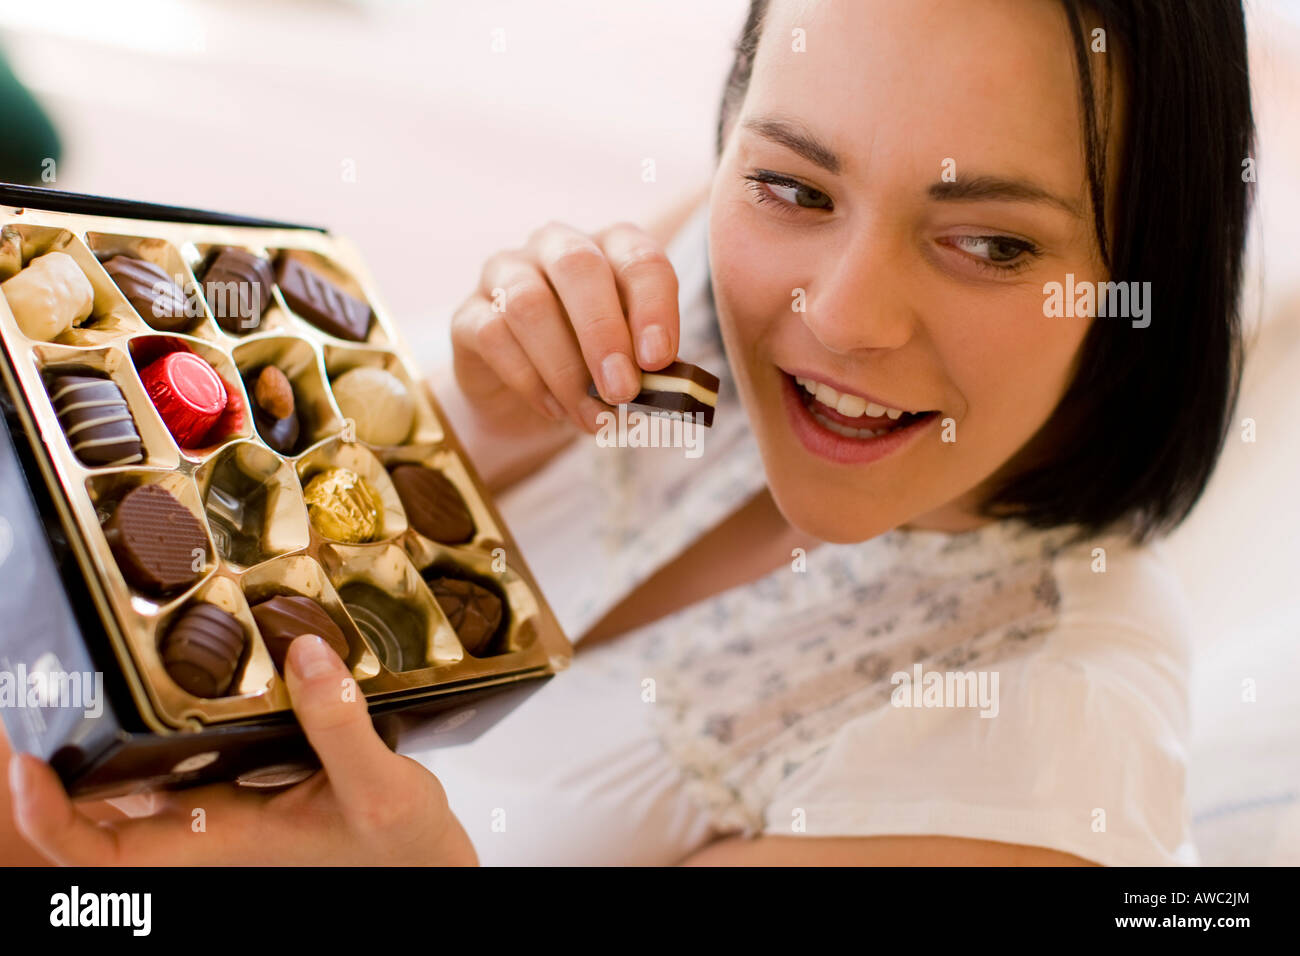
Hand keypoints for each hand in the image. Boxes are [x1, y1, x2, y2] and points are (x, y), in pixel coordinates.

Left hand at [8, 635, 476, 865]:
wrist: (426, 861)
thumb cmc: (401, 848)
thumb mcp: (379, 787)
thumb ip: (340, 724)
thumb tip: (304, 652)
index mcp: (219, 838)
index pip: (101, 853)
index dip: (46, 817)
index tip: (23, 763)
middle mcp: (205, 821)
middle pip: (97, 805)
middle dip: (58, 754)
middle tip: (44, 684)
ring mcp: (222, 799)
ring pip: (137, 772)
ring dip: (104, 730)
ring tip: (93, 664)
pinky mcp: (245, 776)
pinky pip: (183, 748)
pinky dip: (163, 715)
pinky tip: (179, 668)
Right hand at [451, 221, 680, 435]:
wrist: (530, 402)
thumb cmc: (594, 369)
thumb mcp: (631, 365)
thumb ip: (647, 365)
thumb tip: (662, 384)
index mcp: (612, 248)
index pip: (639, 258)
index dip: (653, 307)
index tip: (658, 359)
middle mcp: (557, 247)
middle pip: (577, 265)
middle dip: (603, 332)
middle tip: (621, 390)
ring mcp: (506, 275)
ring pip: (528, 303)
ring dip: (565, 368)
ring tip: (591, 416)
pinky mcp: (469, 315)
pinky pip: (493, 335)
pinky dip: (529, 380)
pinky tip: (553, 409)